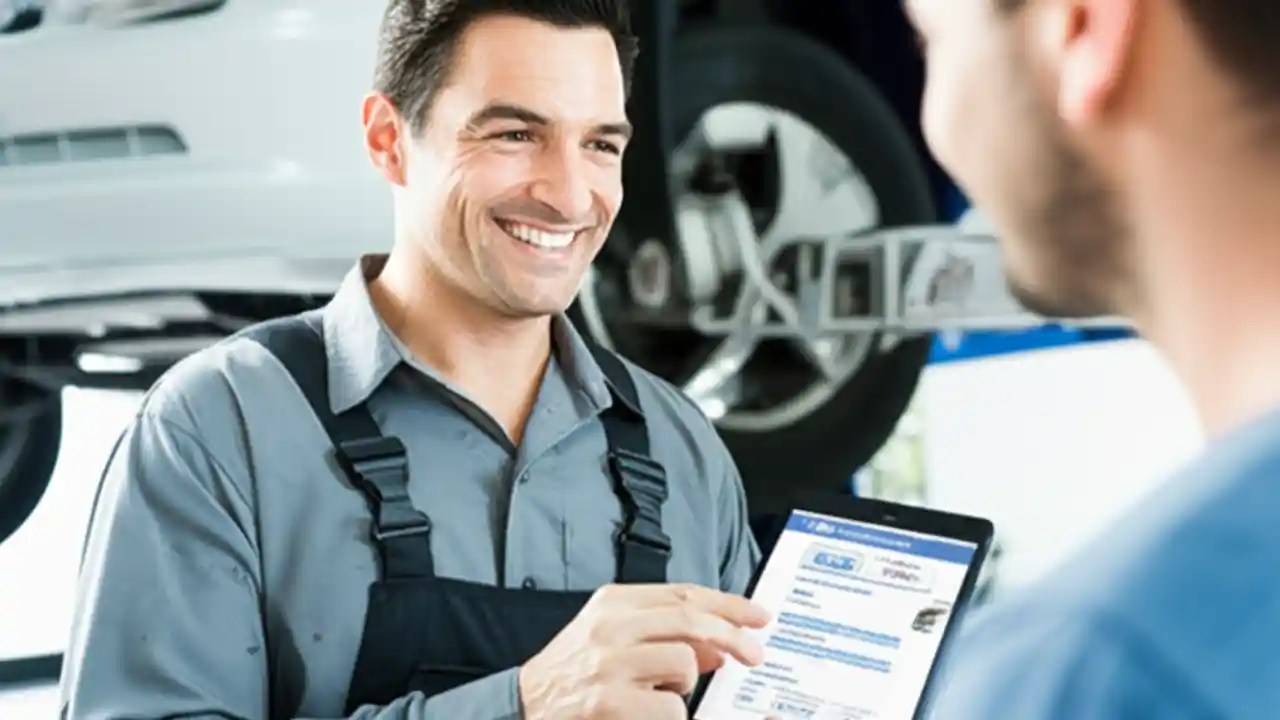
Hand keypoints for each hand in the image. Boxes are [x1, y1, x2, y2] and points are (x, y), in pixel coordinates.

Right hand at [517, 583, 771, 718]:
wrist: (523, 704)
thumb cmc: (576, 671)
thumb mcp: (615, 640)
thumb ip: (665, 637)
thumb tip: (720, 647)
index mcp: (612, 602)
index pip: (683, 594)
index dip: (727, 604)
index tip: (758, 616)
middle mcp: (610, 626)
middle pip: (689, 618)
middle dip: (732, 635)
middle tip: (755, 654)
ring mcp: (608, 664)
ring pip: (684, 663)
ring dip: (687, 685)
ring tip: (663, 693)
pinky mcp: (609, 702)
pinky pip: (671, 708)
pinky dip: (672, 714)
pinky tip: (648, 711)